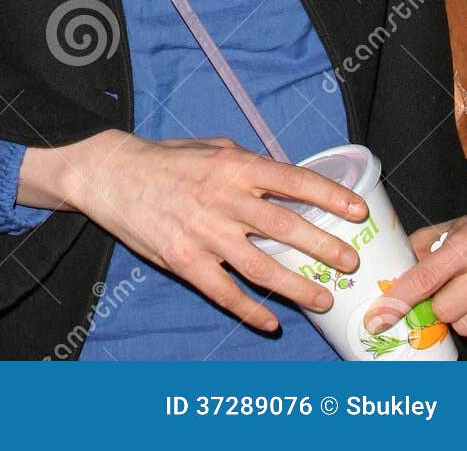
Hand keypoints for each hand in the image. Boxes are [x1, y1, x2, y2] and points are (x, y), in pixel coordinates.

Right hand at [18, 130, 366, 333]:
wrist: (112, 174)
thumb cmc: (168, 160)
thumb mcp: (213, 147)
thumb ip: (249, 165)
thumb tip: (288, 181)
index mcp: (234, 166)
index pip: (293, 180)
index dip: (329, 196)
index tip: (358, 211)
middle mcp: (223, 199)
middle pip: (285, 228)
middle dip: (324, 247)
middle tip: (351, 263)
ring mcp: (203, 233)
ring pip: (260, 267)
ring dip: (296, 286)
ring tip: (323, 298)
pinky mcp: (183, 260)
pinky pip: (223, 292)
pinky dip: (249, 311)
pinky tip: (269, 322)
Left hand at [365, 215, 466, 337]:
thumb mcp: (454, 227)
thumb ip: (423, 244)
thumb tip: (395, 269)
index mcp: (463, 246)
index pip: (423, 279)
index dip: (398, 301)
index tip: (377, 318)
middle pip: (443, 310)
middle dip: (436, 304)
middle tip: (444, 287)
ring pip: (462, 325)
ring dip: (457, 315)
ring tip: (463, 291)